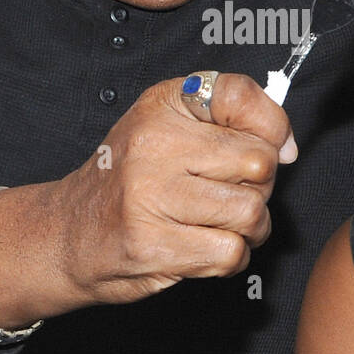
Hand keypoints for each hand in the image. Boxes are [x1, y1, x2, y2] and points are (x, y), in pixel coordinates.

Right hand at [0, 74, 296, 325]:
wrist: (66, 234)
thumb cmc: (129, 182)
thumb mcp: (167, 128)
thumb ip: (229, 124)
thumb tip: (287, 149)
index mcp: (162, 105)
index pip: (240, 96)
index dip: (271, 125)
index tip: (271, 146)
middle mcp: (154, 143)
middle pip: (258, 162)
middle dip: (260, 187)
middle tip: (234, 192)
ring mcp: (149, 195)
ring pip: (250, 212)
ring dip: (249, 228)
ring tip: (220, 223)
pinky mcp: (151, 244)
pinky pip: (229, 253)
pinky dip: (227, 257)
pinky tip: (202, 247)